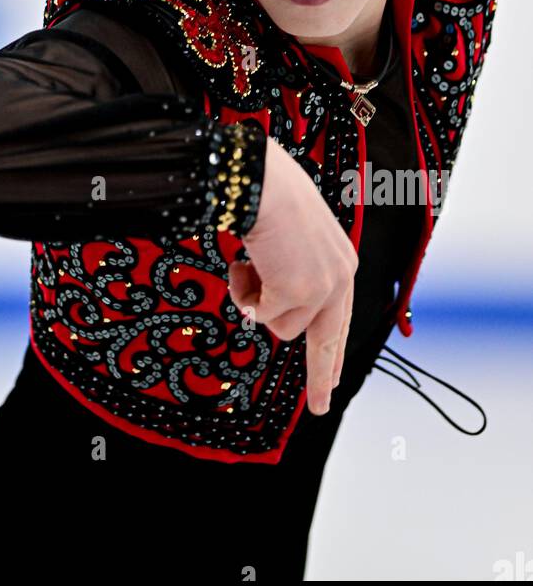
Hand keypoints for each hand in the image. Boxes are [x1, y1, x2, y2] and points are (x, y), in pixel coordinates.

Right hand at [227, 134, 356, 415]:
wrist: (262, 179)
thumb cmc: (269, 192)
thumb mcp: (290, 236)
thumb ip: (291, 269)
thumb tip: (267, 309)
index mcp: (342, 261)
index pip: (340, 316)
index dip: (334, 350)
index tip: (333, 381)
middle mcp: (340, 277)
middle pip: (327, 341)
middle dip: (321, 377)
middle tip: (320, 406)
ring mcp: (321, 288)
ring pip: (280, 326)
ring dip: (255, 300)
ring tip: (247, 265)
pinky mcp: (298, 294)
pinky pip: (260, 315)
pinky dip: (243, 292)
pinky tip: (242, 262)